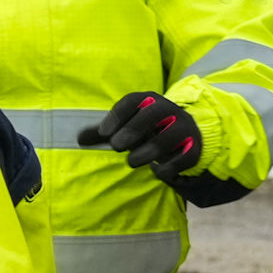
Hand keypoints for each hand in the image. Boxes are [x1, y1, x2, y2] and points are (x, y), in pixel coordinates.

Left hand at [80, 92, 206, 181]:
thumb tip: (79, 139)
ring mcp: (183, 128)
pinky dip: (169, 166)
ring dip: (148, 150)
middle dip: (134, 129)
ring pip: (169, 136)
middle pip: (154, 113)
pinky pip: (184, 156)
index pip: (134, 100)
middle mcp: (169, 110)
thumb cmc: (149, 130)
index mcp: (150, 100)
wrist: (186, 137)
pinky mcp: (193, 148)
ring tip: (132, 161)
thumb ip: (106, 133)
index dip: (118, 115)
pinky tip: (156, 172)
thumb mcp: (128, 127)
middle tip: (116, 146)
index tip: (103, 133)